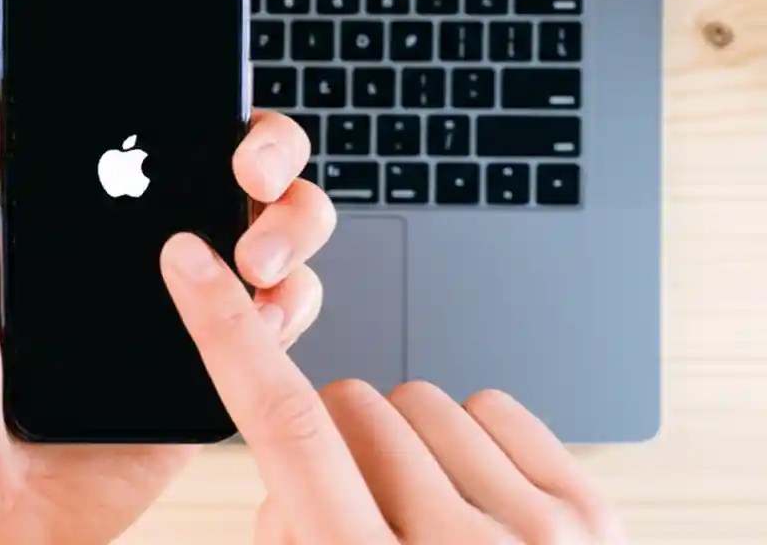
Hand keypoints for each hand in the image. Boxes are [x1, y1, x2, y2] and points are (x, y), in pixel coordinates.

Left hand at [0, 59, 336, 544]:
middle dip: (273, 153)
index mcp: (72, 222)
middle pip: (234, 176)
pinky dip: (293, 308)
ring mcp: (178, 316)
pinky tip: (265, 307)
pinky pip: (273, 330)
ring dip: (294, 223)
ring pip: (273, 241)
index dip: (198, 109)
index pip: (150, 139)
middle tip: (250, 169)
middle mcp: (137, 258)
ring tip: (256, 252)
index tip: (209, 101)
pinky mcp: (204, 380)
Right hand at [159, 234, 627, 544]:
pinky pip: (491, 408)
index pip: (279, 428)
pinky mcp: (590, 518)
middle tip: (352, 514)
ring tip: (421, 522)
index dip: (225, 335)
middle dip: (331, 442)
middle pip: (346, 406)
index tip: (192, 264)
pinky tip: (472, 508)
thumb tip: (288, 469)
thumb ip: (281, 534)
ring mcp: (536, 534)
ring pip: (417, 401)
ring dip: (402, 446)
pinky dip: (468, 446)